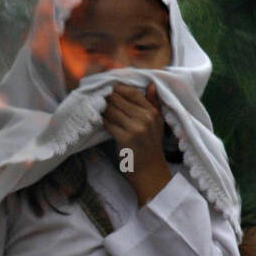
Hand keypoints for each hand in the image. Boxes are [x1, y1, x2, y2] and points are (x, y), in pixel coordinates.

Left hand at [102, 81, 170, 205]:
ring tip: (98, 107)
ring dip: (103, 108)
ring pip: (112, 111)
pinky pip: (108, 124)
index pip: (133, 93)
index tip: (110, 88)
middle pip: (120, 100)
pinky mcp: (125, 138)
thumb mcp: (157, 123)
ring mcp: (135, 128)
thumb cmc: (150, 146)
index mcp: (153, 112)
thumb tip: (151, 85)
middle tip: (99, 97)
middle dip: (108, 98)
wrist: (150, 170)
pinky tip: (99, 119)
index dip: (119, 89)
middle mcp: (146, 118)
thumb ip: (154, 103)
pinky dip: (102, 121)